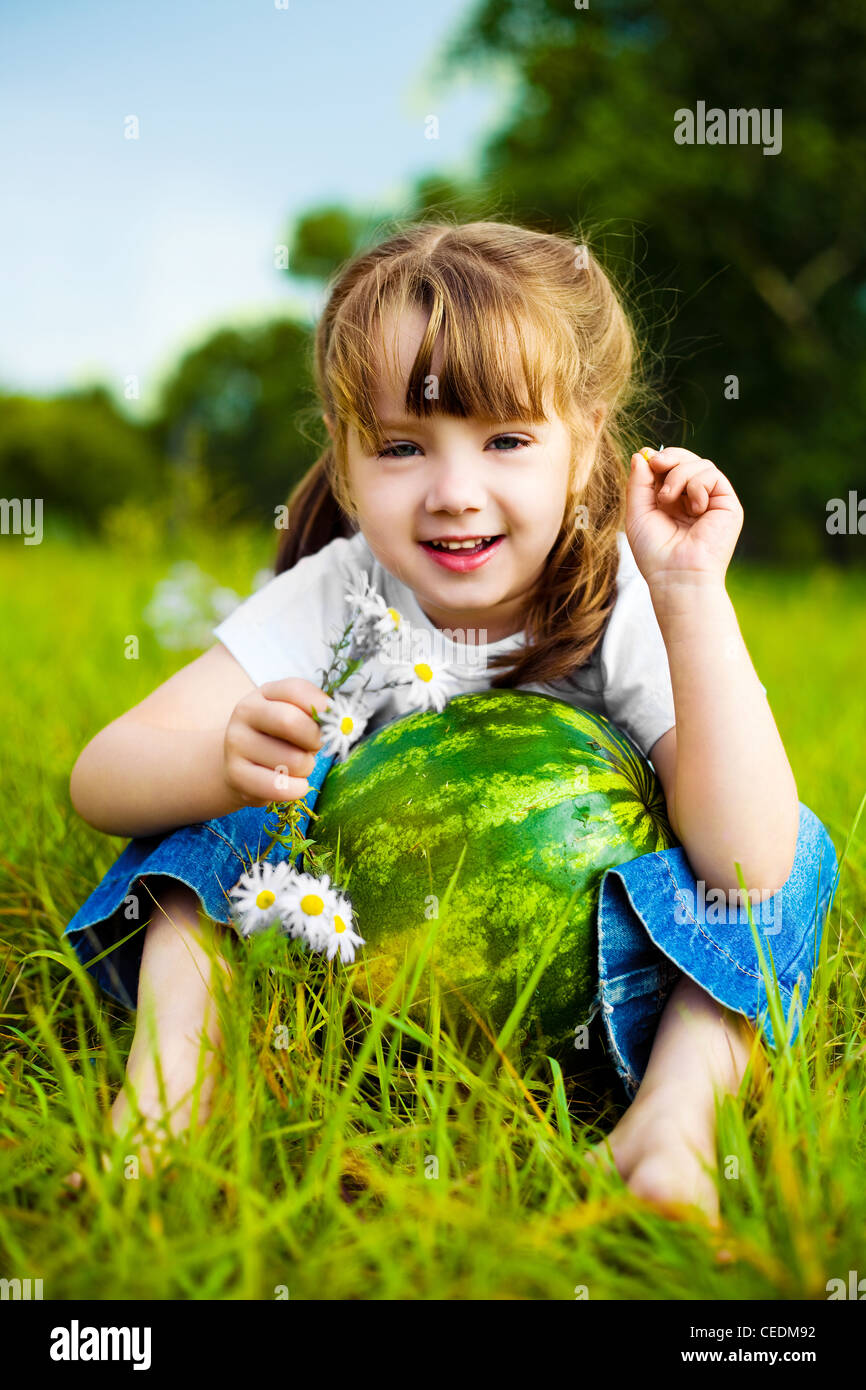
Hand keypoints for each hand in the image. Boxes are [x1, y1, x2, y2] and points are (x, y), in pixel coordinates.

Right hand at [222, 676, 330, 807]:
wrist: (239, 764)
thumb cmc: (279, 738)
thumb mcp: (295, 717)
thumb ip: (316, 714)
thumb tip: (342, 723)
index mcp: (265, 693)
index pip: (296, 690)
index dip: (322, 707)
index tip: (332, 721)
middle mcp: (245, 711)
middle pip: (291, 722)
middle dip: (314, 740)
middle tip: (314, 747)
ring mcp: (236, 742)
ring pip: (293, 760)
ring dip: (306, 768)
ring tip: (295, 766)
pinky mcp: (235, 774)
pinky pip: (279, 787)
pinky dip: (296, 789)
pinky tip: (294, 785)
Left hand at [626, 446, 743, 590]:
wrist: (676, 575)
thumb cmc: (655, 552)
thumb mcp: (638, 513)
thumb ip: (638, 483)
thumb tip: (640, 454)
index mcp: (673, 502)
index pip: (671, 467)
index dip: (660, 459)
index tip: (647, 461)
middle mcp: (693, 499)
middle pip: (687, 459)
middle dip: (669, 457)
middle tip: (657, 465)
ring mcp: (711, 501)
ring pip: (700, 464)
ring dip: (679, 475)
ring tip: (667, 500)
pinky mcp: (727, 505)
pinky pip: (712, 475)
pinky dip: (697, 485)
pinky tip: (693, 508)